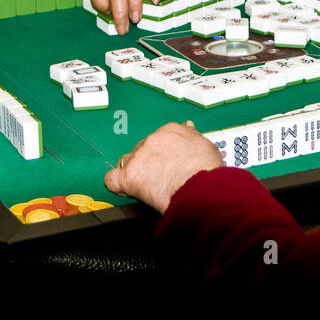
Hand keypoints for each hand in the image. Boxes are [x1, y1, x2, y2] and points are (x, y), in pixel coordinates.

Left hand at [105, 121, 224, 213]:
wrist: (200, 185)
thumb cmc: (207, 170)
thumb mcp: (206, 145)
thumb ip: (193, 137)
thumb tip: (189, 128)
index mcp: (171, 131)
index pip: (160, 139)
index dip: (162, 154)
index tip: (168, 163)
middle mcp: (153, 140)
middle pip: (143, 150)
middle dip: (150, 163)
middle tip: (162, 178)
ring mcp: (139, 157)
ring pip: (129, 162)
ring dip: (136, 172)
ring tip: (150, 187)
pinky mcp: (130, 176)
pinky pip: (113, 179)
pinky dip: (116, 185)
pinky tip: (125, 190)